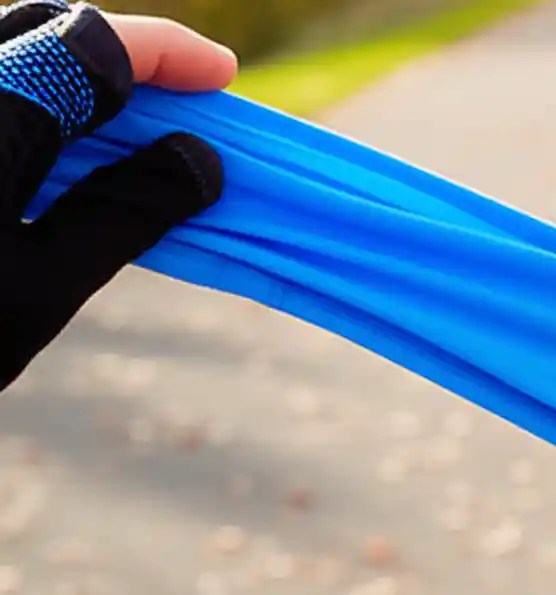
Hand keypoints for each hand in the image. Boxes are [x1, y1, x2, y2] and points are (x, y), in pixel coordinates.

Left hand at [0, 1, 228, 389]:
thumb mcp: (34, 292)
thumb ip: (123, 215)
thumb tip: (200, 159)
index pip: (89, 43)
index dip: (166, 51)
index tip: (221, 79)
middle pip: (41, 28)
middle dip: (119, 57)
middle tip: (174, 110)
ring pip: (3, 56)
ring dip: (73, 85)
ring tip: (124, 141)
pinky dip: (30, 112)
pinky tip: (50, 161)